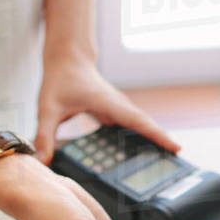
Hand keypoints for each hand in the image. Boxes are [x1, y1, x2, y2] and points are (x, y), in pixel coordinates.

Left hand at [35, 53, 178, 163]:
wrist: (67, 59)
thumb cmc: (60, 78)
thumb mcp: (48, 108)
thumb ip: (44, 135)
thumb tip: (41, 160)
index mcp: (108, 103)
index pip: (137, 121)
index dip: (157, 135)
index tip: (175, 146)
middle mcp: (118, 105)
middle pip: (145, 125)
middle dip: (162, 141)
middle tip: (177, 160)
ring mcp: (118, 108)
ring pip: (140, 125)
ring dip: (153, 140)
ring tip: (166, 160)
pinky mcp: (115, 111)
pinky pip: (131, 125)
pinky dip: (140, 137)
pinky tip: (141, 153)